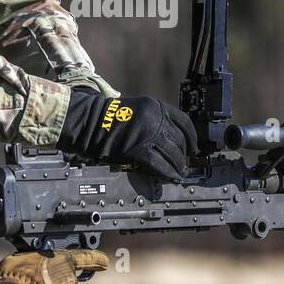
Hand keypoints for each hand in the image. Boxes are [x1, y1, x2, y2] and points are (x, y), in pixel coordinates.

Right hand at [57, 89, 197, 181]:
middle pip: (180, 140)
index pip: (184, 122)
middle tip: (185, 163)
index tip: (193, 147)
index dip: (192, 138)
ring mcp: (148, 134)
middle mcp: (155, 118)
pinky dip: (168, 172)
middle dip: (184, 155)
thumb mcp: (139, 110)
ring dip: (178, 166)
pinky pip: (160, 164)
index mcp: (157, 106)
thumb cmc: (111, 117)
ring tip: (179, 172)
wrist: (90, 121)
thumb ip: (156, 119)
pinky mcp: (138, 149)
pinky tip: (172, 177)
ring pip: (172, 154)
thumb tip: (171, 138)